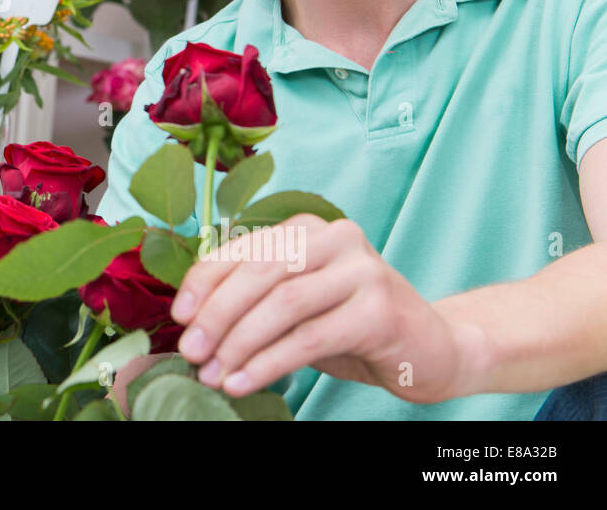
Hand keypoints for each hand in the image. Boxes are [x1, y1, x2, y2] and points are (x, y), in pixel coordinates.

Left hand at [171, 214, 479, 403]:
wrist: (432, 349)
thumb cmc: (349, 326)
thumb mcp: (296, 305)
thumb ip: (253, 299)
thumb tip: (192, 323)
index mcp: (307, 228)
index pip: (241, 249)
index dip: (204, 282)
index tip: (179, 317)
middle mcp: (335, 238)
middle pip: (258, 274)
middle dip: (216, 316)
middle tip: (191, 352)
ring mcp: (362, 270)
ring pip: (281, 305)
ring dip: (239, 345)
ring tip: (214, 375)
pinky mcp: (379, 309)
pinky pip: (308, 338)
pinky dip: (268, 363)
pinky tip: (243, 382)